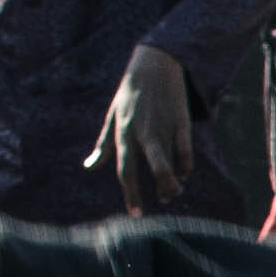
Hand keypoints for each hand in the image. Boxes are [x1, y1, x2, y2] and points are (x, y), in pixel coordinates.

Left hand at [85, 44, 195, 213]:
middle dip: (161, 189)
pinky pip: (186, 150)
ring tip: (172, 192)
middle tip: (162, 201)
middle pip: (153, 168)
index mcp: (124, 133)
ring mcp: (164, 127)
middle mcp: (144, 132)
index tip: (136, 213)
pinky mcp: (182, 121)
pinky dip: (186, 165)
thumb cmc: (131, 93)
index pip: (126, 169)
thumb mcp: (113, 116)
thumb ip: (103, 144)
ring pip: (172, 162)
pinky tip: (183, 172)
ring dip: (174, 182)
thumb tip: (89, 166)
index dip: (131, 193)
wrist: (156, 63)